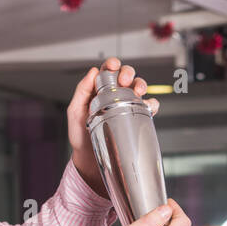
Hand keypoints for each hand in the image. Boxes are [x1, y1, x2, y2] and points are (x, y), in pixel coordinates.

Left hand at [67, 57, 158, 197]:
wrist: (90, 160)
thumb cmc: (80, 137)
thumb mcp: (75, 112)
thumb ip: (81, 91)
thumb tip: (92, 72)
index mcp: (99, 90)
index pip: (108, 71)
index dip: (113, 64)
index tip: (113, 66)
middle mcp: (115, 95)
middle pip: (127, 76)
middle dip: (129, 74)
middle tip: (125, 81)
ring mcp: (127, 107)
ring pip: (139, 88)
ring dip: (141, 85)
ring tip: (138, 92)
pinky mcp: (136, 119)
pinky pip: (148, 107)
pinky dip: (151, 104)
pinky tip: (148, 106)